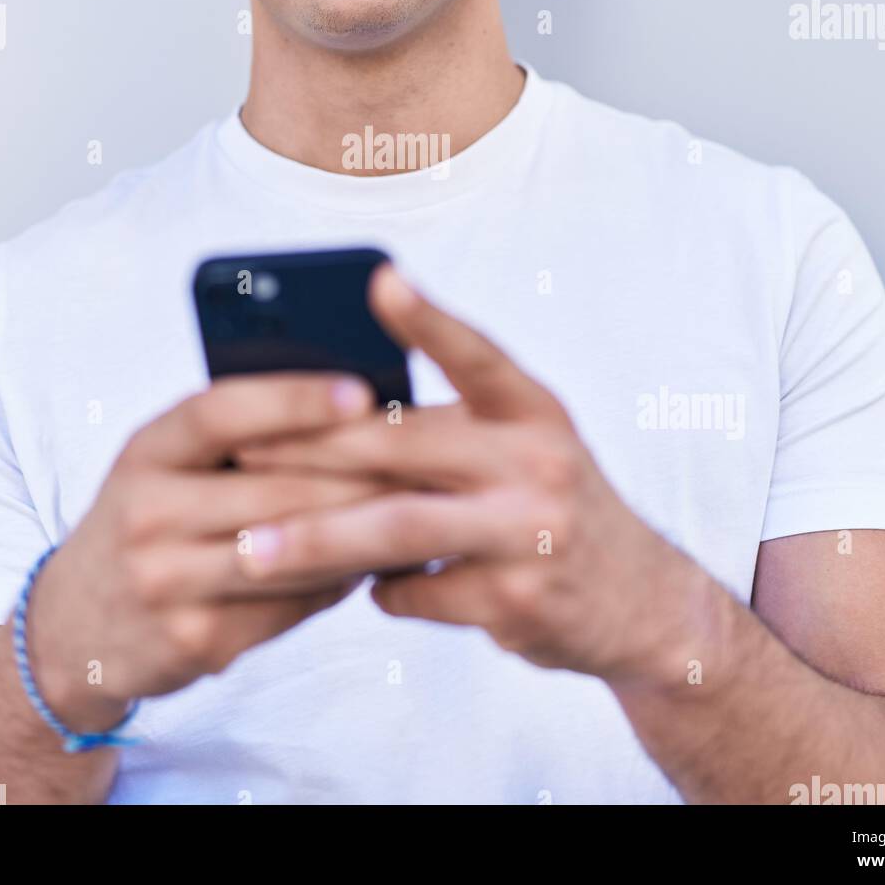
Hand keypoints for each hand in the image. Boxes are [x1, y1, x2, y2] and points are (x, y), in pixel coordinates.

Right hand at [25, 372, 387, 731]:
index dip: (292, 400)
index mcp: (146, 451)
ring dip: (360, 531)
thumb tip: (352, 407)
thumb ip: (235, 436)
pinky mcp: (195, 640)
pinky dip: (338, 581)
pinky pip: (290, 606)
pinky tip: (371, 560)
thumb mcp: (164, 463)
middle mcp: (147, 512)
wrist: (73, 628)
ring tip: (418, 506)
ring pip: (290, 552)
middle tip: (426, 459)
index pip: (220, 412)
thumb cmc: (148, 521)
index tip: (361, 391)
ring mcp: (166, 582)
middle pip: (272, 488)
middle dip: (359, 474)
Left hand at [234, 265, 698, 684]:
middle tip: (240, 450)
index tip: (377, 279)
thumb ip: (452, 431)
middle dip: (311, 449)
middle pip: (405, 445)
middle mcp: (538, 460)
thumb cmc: (551, 506)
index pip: (477, 353)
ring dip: (316, 539)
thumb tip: (335, 421)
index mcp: (535, 409)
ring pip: (399, 527)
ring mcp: (531, 532)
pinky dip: (379, 590)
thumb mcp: (527, 447)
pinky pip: (419, 594)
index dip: (428, 317)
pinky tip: (361, 586)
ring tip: (250, 549)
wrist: (644, 604)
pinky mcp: (518, 602)